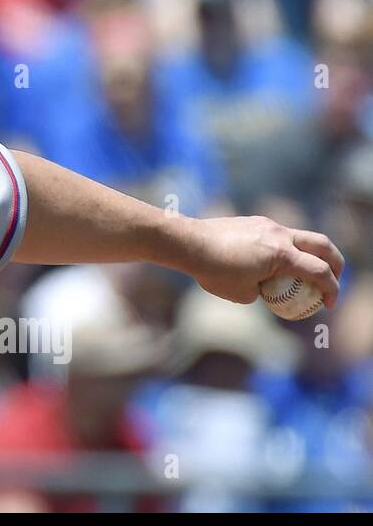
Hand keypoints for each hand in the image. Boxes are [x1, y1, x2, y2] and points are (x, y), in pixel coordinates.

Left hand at [181, 215, 342, 308]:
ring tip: (303, 273)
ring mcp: (268, 225)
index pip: (320, 271)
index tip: (328, 304)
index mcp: (282, 255)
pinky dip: (287, 248)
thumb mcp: (243, 294)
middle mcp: (280, 235)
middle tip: (332, 281)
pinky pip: (280, 234)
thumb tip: (267, 289)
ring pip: (301, 236)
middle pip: (323, 245)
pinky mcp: (255, 221)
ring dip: (310, 254)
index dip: (332, 289)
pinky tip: (273, 262)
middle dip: (336, 264)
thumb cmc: (212, 270)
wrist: (188, 242)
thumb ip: (264, 291)